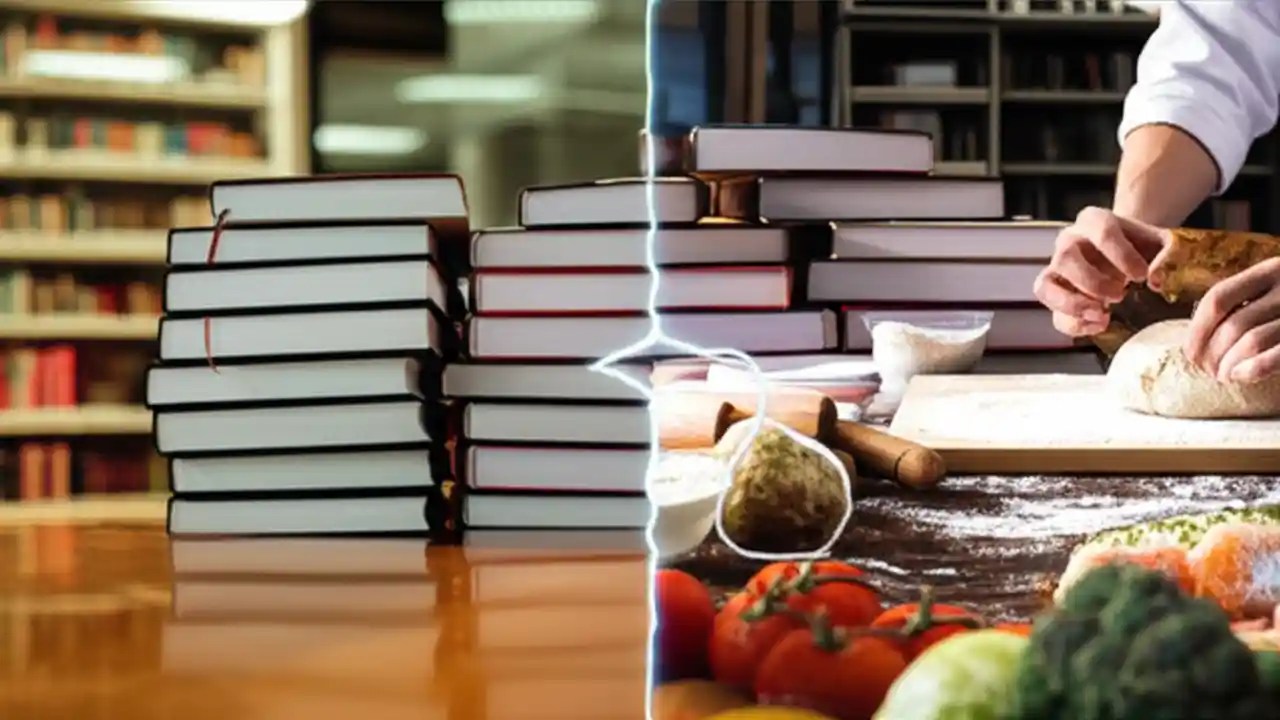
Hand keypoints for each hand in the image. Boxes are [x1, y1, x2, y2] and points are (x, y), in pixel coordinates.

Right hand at [1033, 207, 1167, 336]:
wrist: (1130, 256)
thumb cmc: (1144, 248)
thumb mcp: (1164, 243)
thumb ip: (1169, 255)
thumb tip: (1156, 279)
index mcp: (1094, 220)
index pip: (1101, 231)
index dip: (1121, 255)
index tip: (1142, 275)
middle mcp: (1069, 241)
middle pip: (1066, 257)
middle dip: (1093, 281)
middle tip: (1119, 295)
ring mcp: (1057, 269)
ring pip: (1045, 286)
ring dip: (1073, 304)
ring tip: (1101, 315)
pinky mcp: (1056, 296)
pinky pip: (1053, 313)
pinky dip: (1073, 324)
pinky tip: (1100, 325)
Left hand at [1184, 257, 1279, 382]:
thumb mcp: (1278, 287)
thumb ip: (1248, 301)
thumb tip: (1200, 337)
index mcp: (1271, 270)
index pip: (1218, 298)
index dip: (1197, 329)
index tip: (1190, 353)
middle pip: (1231, 324)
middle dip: (1212, 354)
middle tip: (1209, 371)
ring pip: (1250, 340)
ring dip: (1228, 365)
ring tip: (1225, 376)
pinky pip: (1277, 354)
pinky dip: (1254, 367)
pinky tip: (1240, 377)